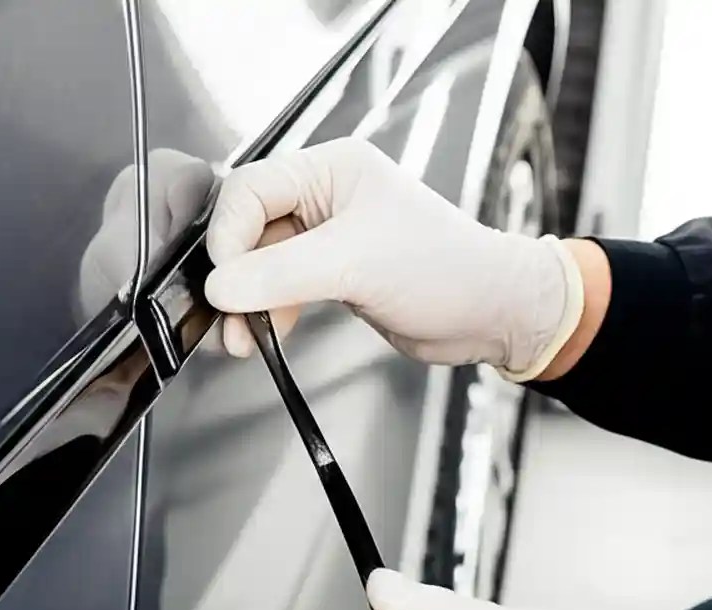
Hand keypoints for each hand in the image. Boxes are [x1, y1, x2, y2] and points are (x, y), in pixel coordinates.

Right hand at [204, 137, 584, 381]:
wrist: (491, 314)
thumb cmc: (448, 270)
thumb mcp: (355, 265)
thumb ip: (279, 274)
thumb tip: (220, 285)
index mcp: (330, 169)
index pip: (249, 190)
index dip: (228, 235)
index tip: (223, 279)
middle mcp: (323, 196)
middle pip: (246, 228)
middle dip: (232, 276)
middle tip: (227, 314)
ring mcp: (323, 236)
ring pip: (256, 264)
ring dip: (243, 303)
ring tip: (240, 338)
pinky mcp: (326, 273)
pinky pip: (275, 289)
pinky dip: (263, 314)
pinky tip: (260, 336)